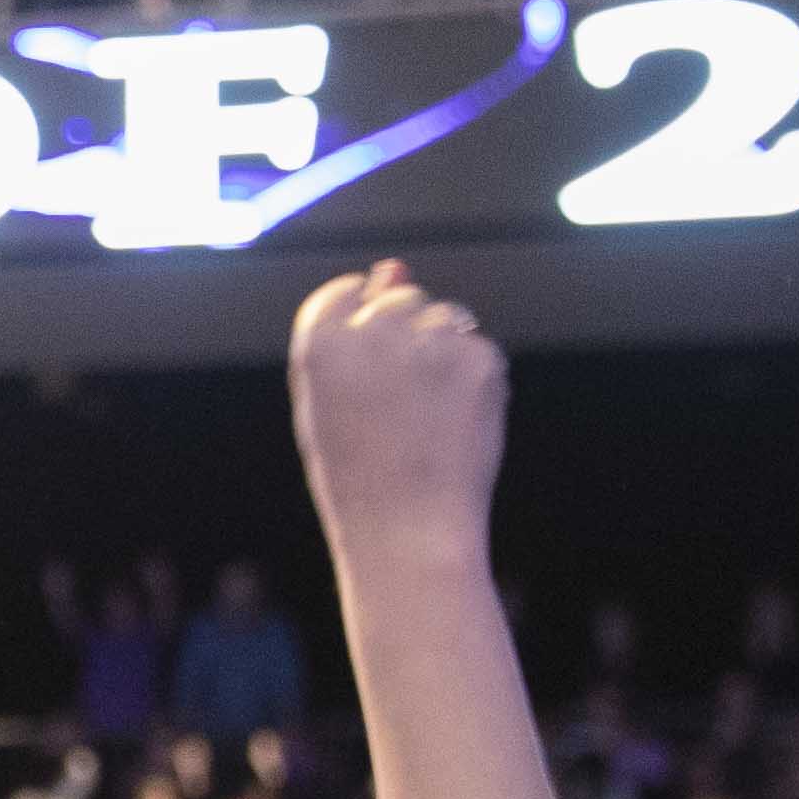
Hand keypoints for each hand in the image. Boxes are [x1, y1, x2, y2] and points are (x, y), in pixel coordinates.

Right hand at [284, 262, 504, 553]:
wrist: (408, 532)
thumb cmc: (358, 477)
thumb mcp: (330, 403)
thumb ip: (350, 332)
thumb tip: (392, 266)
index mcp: (319, 344)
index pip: (343, 292)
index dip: (358, 326)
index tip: (369, 362)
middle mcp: (372, 331)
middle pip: (399, 299)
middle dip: (405, 337)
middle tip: (400, 408)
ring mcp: (429, 342)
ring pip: (445, 318)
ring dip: (442, 353)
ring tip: (428, 419)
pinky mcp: (477, 358)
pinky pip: (478, 350)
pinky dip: (473, 380)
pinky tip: (456, 424)